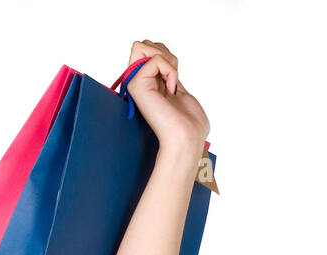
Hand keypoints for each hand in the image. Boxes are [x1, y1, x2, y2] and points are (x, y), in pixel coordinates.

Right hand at [123, 40, 209, 155]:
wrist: (187, 139)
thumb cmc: (190, 123)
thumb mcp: (181, 91)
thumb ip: (169, 73)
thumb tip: (162, 55)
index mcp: (150, 84)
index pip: (150, 51)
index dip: (166, 56)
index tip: (176, 76)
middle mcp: (139, 81)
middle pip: (144, 44)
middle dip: (165, 53)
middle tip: (173, 76)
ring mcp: (136, 82)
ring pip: (142, 45)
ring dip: (166, 60)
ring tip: (172, 81)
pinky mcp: (136, 85)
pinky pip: (153, 58)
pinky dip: (169, 69)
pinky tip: (171, 88)